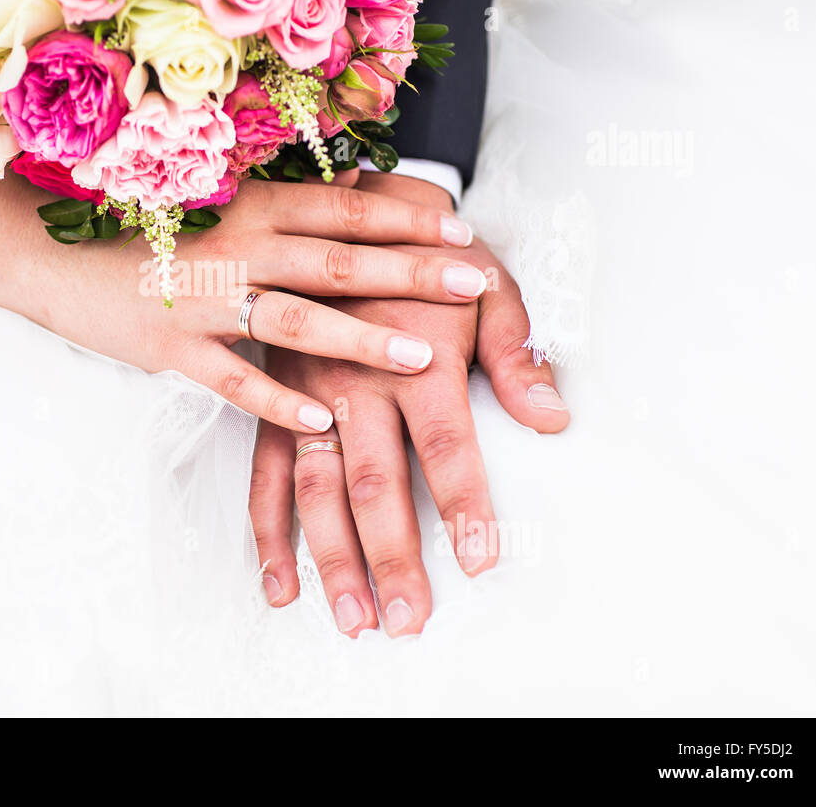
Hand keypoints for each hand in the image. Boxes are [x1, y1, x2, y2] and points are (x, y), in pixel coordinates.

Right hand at [25, 175, 489, 434]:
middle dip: (409, 271)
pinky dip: (279, 399)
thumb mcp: (212, 206)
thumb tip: (351, 200)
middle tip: (471, 283)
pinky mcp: (173, 346)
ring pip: (294, 318)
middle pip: (336, 259)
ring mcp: (203, 298)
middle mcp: (233, 245)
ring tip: (419, 356)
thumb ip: (278, 209)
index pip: (344, 208)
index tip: (465, 231)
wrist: (52, 258)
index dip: (407, 219)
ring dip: (360, 337)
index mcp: (249, 204)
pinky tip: (324, 414)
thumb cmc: (143, 229)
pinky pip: (235, 378)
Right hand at [248, 177, 569, 635]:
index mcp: (415, 353)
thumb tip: (553, 417)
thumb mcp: (488, 283)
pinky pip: (262, 468)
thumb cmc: (427, 243)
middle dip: (393, 555)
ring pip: (313, 487)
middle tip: (408, 618)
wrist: (345, 197)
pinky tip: (280, 578)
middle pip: (374, 482)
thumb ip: (517, 353)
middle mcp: (352, 378)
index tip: (479, 563)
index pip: (448, 446)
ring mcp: (304, 387)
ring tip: (352, 615)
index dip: (465, 508)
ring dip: (331, 556)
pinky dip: (268, 527)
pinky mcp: (271, 389)